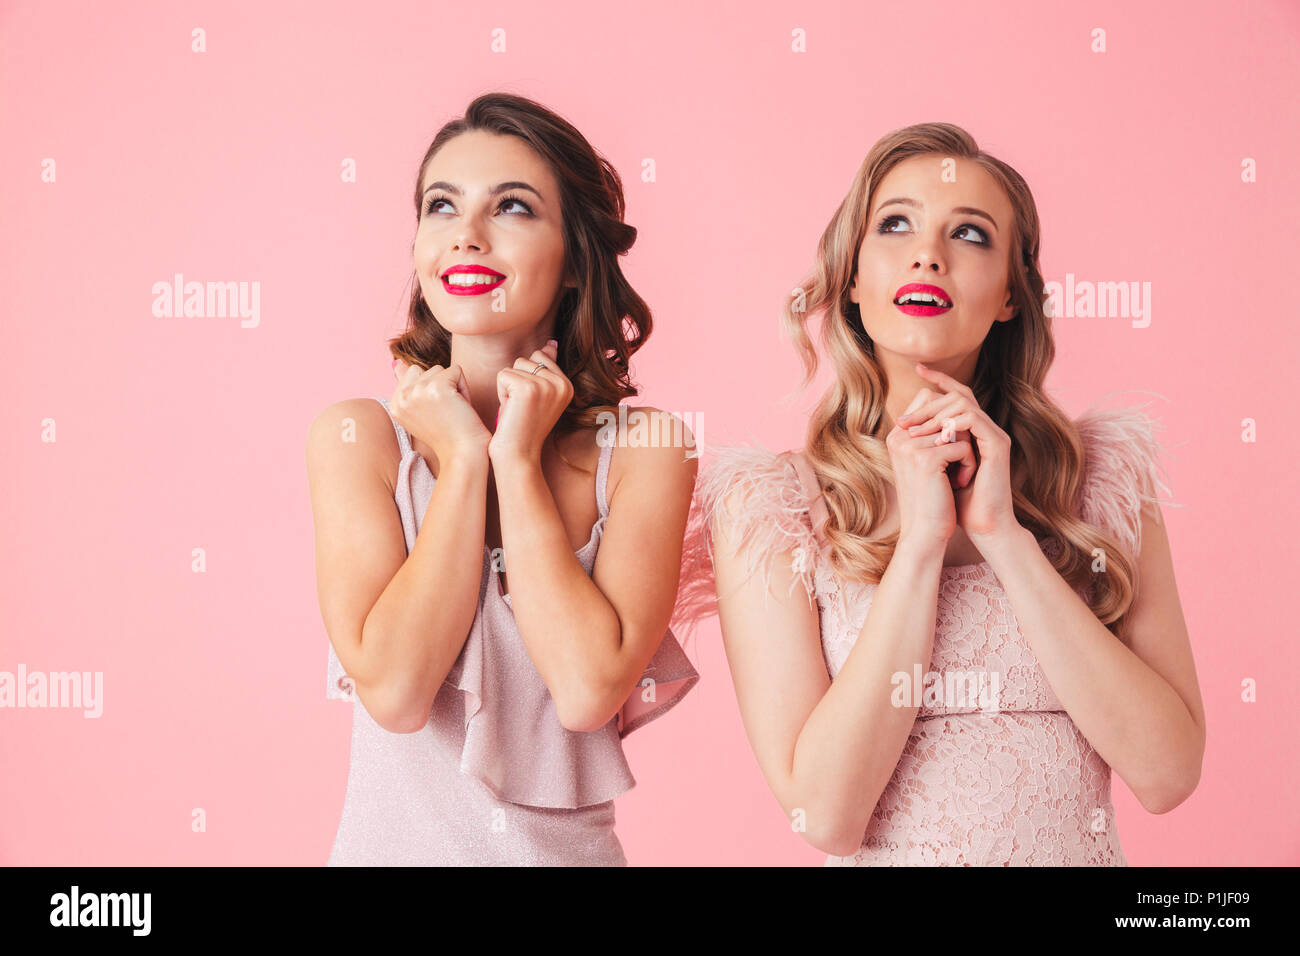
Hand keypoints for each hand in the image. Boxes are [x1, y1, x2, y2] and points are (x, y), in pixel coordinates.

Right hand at [389, 357, 490, 466]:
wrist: (462, 454)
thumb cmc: (447, 434)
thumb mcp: (421, 410)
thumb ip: (406, 385)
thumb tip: (397, 362)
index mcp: (395, 404)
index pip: (413, 373)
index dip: (431, 390)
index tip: (435, 414)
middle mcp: (402, 397)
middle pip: (427, 369)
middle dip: (441, 385)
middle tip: (446, 412)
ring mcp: (417, 391)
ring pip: (441, 369)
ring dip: (453, 387)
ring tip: (453, 410)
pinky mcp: (437, 387)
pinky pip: (456, 371)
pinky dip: (464, 387)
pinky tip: (461, 407)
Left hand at [488, 339, 571, 464]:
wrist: (519, 455)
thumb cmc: (524, 426)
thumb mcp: (541, 395)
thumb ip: (548, 368)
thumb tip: (551, 344)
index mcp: (568, 385)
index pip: (540, 356)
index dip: (527, 378)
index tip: (531, 403)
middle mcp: (562, 384)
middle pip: (526, 359)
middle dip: (517, 381)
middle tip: (523, 407)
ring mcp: (546, 386)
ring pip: (514, 366)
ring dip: (508, 387)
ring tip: (517, 409)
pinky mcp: (527, 388)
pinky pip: (503, 374)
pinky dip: (501, 392)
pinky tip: (510, 410)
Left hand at [894, 362, 1018, 540]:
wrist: (983, 525)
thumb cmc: (959, 502)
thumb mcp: (936, 467)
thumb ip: (928, 445)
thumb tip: (903, 429)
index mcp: (974, 431)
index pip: (957, 394)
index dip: (940, 379)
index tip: (917, 369)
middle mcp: (986, 428)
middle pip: (959, 394)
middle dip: (927, 403)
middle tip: (904, 421)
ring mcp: (994, 434)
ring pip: (964, 403)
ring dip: (934, 414)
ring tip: (914, 433)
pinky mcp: (998, 445)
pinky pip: (973, 419)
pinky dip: (950, 424)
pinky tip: (934, 438)